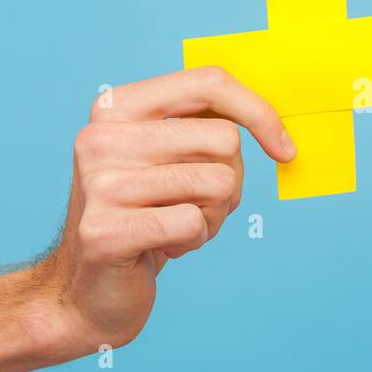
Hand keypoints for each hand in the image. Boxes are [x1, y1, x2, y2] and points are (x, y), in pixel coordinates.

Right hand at [40, 67, 295, 355]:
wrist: (87, 288)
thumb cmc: (143, 215)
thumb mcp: (168, 156)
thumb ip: (204, 124)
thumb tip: (272, 120)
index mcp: (116, 106)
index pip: (208, 82)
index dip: (259, 113)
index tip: (284, 149)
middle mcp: (101, 137)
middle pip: (225, 139)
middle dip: (231, 180)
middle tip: (196, 204)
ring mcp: (99, 185)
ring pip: (218, 182)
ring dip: (213, 215)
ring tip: (176, 226)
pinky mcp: (104, 232)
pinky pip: (193, 223)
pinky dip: (194, 240)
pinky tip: (162, 247)